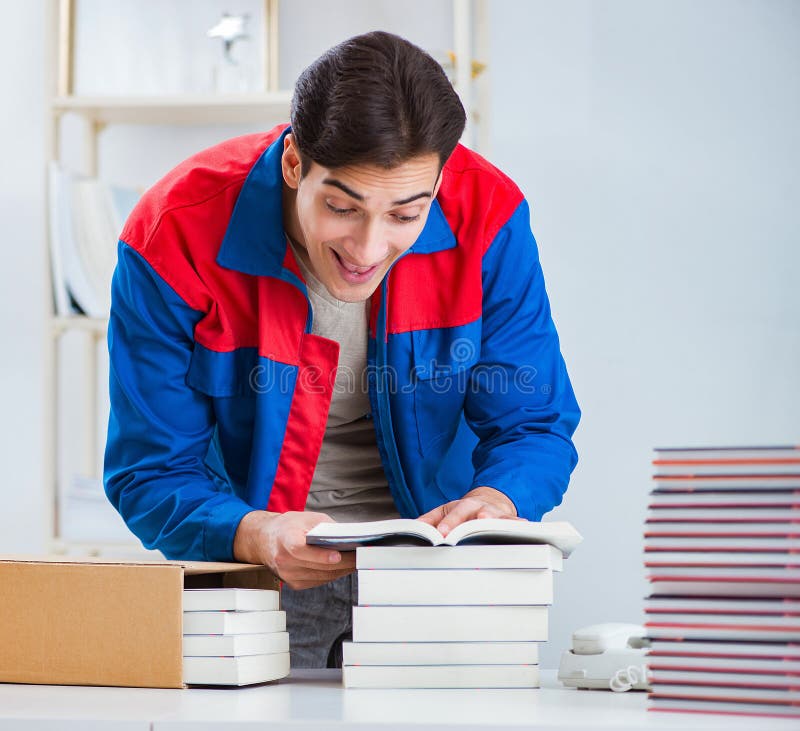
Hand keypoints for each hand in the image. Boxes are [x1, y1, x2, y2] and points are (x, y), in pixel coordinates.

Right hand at [233, 510, 355, 589]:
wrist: (265, 540)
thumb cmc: (288, 526)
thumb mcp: (306, 518)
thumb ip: (326, 527)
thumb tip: (348, 537)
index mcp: (284, 540)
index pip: (301, 551)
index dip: (320, 555)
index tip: (338, 555)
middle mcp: (284, 561)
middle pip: (318, 566)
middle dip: (343, 562)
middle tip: (361, 556)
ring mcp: (288, 575)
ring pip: (322, 576)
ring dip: (341, 570)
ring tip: (357, 561)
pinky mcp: (294, 584)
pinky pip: (319, 581)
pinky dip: (333, 574)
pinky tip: (343, 567)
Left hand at [417, 486, 522, 536]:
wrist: (489, 500)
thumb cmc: (465, 510)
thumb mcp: (446, 512)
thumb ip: (430, 520)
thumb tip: (414, 528)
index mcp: (462, 507)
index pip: (453, 514)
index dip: (447, 524)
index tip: (440, 534)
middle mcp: (479, 508)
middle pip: (474, 513)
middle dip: (471, 521)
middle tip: (469, 527)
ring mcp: (494, 513)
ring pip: (494, 516)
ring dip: (493, 520)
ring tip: (489, 522)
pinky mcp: (509, 518)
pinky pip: (514, 520)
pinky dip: (518, 523)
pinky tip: (523, 525)